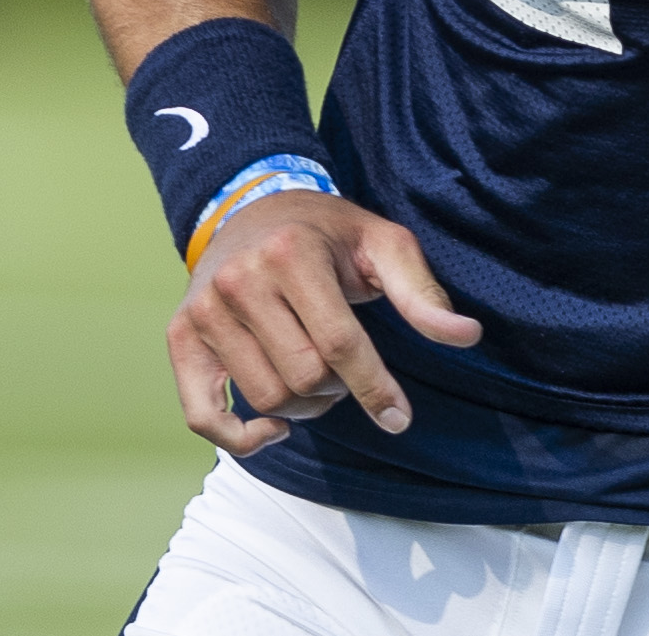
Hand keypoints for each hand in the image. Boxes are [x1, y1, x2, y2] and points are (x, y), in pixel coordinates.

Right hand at [166, 190, 482, 456]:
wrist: (254, 210)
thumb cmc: (329, 233)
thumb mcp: (384, 244)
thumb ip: (421, 292)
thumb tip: (467, 335)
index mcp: (293, 254)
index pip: (340, 343)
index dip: (375, 388)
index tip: (399, 417)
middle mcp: (240, 281)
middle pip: (304, 376)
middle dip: (340, 388)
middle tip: (348, 370)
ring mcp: (204, 311)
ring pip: (266, 397)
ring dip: (304, 407)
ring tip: (319, 379)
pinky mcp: (181, 337)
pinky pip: (202, 414)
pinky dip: (240, 438)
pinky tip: (273, 429)